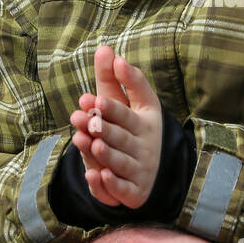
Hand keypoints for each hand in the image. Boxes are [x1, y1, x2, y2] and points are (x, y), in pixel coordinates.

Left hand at [69, 46, 163, 209]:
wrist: (155, 171)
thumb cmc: (136, 129)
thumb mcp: (133, 104)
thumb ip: (119, 79)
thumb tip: (107, 50)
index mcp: (145, 123)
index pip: (127, 115)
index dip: (112, 109)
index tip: (96, 100)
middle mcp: (144, 147)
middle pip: (122, 139)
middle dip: (105, 130)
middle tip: (88, 121)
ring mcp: (139, 171)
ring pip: (120, 163)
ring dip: (106, 155)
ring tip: (91, 144)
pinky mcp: (133, 192)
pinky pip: (122, 190)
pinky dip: (110, 186)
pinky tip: (98, 176)